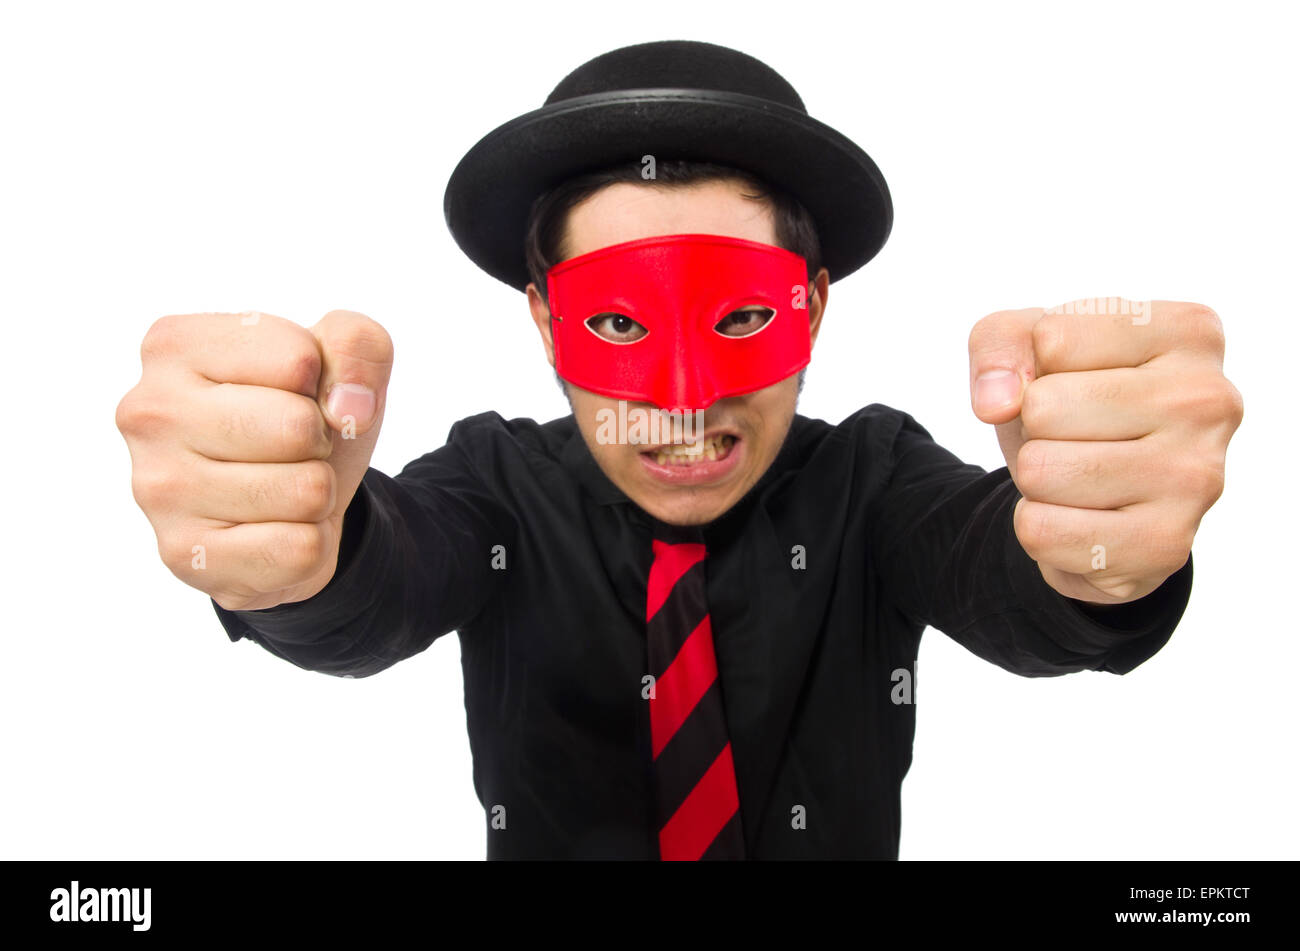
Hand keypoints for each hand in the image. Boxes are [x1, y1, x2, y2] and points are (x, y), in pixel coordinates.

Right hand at [116, 309, 393, 610]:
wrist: (292, 504)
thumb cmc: (303, 417)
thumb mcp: (341, 361)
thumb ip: (359, 344)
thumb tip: (349, 409)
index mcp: (175, 345)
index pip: (298, 359)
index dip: (321, 384)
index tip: (295, 396)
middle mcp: (148, 412)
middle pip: (297, 427)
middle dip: (320, 441)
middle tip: (292, 449)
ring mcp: (157, 488)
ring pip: (305, 492)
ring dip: (315, 493)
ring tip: (281, 486)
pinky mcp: (183, 555)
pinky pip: (299, 550)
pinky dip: (308, 543)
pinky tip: (271, 530)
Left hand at [968, 299, 1242, 604]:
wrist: (1102, 496)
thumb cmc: (1072, 402)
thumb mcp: (1028, 349)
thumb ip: (998, 343)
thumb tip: (996, 402)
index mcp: (1188, 332)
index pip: (1052, 338)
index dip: (1035, 367)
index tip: (1070, 380)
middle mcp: (1209, 400)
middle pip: (1044, 407)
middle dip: (1033, 427)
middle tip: (1072, 436)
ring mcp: (1195, 477)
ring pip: (1040, 472)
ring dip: (1036, 479)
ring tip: (1076, 474)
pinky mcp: (1164, 544)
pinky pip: (1042, 532)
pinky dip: (1040, 527)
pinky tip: (1082, 517)